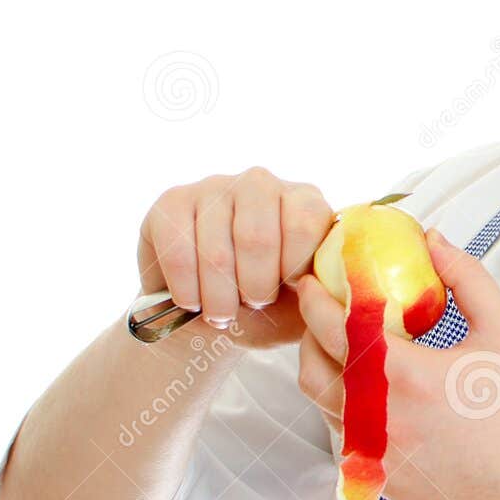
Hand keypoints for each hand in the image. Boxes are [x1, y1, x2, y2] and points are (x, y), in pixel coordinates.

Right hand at [137, 167, 332, 350]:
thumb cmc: (270, 309)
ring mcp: (214, 187)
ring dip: (219, 300)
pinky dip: (187, 292)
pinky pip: (178, 253)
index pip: (305, 221)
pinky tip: (193, 301)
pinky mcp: (171, 202)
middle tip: (253, 305)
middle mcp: (260, 183)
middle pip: (257, 238)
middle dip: (255, 290)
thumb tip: (328, 285)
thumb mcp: (308, 304)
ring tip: (223, 312)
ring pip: (215, 253)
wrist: (210, 317)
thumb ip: (327, 289)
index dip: (294, 270)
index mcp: (304, 200)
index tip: (288, 292)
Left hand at [294, 228, 499, 499]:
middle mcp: (376, 418)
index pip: (332, 326)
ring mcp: (373, 453)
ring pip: (321, 404)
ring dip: (325, 370)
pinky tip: (373, 392)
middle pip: (312, 365)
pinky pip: (342, 434)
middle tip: (326, 311)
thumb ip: (465, 277)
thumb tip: (433, 240)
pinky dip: (346, 406)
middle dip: (311, 333)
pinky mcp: (377, 477)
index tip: (313, 279)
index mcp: (402, 375)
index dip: (314, 297)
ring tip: (348, 349)